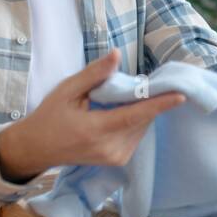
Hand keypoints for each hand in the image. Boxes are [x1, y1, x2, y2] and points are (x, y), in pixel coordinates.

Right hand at [0, 51, 184, 181]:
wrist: (36, 149)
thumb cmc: (50, 116)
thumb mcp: (67, 90)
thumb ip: (94, 74)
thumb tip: (117, 55)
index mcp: (96, 131)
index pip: (135, 116)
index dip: (160, 105)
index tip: (180, 95)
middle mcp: (110, 149)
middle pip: (142, 120)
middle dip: (145, 100)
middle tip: (134, 84)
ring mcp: (116, 158)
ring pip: (142, 127)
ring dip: (139, 110)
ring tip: (117, 100)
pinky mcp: (118, 161)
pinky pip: (136, 134)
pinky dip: (134, 120)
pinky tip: (117, 112)